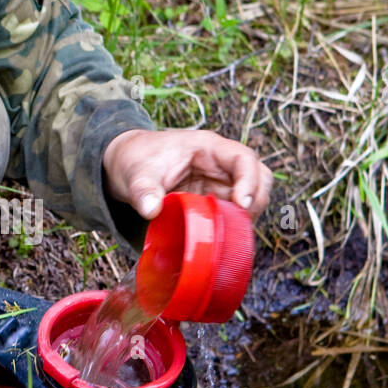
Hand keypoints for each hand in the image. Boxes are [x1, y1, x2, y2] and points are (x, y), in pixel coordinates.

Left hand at [103, 128, 271, 220]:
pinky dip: (234, 227)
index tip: (242, 204)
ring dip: (246, 217)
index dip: (249, 180)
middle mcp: (220, 164)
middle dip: (256, 200)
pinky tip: (221, 239)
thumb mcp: (137, 173)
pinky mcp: (214, 202)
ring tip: (229, 234)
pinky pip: (235, 214)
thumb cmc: (137, 159)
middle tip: (239, 224)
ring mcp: (219, 184)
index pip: (243, 158)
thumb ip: (143, 190)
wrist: (128, 166)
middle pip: (259, 177)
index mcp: (208, 147)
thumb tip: (151, 210)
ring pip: (253, 197)